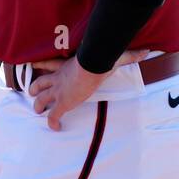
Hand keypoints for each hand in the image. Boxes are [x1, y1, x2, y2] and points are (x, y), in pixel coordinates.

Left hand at [28, 49, 149, 129]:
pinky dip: (52, 122)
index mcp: (65, 66)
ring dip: (38, 105)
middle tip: (32, 93)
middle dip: (34, 89)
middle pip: (39, 82)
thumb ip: (128, 55)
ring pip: (41, 98)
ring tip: (37, 111)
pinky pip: (53, 115)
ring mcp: (59, 90)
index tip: (32, 66)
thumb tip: (146, 51)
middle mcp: (58, 78)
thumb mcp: (111, 55)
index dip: (39, 65)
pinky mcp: (62, 102)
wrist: (92, 65)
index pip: (49, 63)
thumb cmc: (99, 58)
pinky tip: (54, 127)